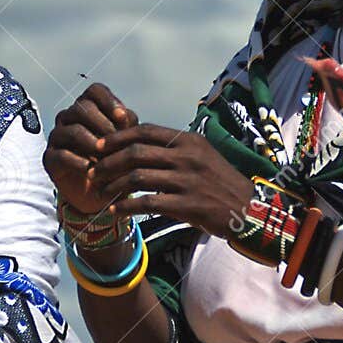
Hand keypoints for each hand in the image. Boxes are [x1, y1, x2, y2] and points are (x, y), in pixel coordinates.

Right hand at [45, 83, 136, 212]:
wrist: (98, 191)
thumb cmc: (113, 159)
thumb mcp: (125, 140)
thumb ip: (127, 125)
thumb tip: (126, 117)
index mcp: (88, 106)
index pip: (95, 91)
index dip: (109, 102)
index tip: (123, 118)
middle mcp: (70, 117)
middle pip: (82, 108)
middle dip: (103, 125)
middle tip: (117, 142)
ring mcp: (58, 136)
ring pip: (72, 130)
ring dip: (92, 143)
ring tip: (106, 157)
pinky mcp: (50, 158)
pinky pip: (61, 155)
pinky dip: (78, 162)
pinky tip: (91, 169)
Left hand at [92, 124, 254, 238]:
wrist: (248, 210)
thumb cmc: (220, 184)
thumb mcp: (201, 156)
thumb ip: (174, 150)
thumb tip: (137, 146)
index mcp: (188, 141)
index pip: (144, 131)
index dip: (117, 137)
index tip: (99, 146)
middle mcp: (188, 157)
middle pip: (136, 153)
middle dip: (108, 162)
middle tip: (93, 173)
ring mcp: (188, 181)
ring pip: (137, 178)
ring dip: (113, 185)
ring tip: (100, 193)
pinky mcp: (188, 205)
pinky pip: (148, 203)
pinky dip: (127, 207)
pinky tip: (116, 211)